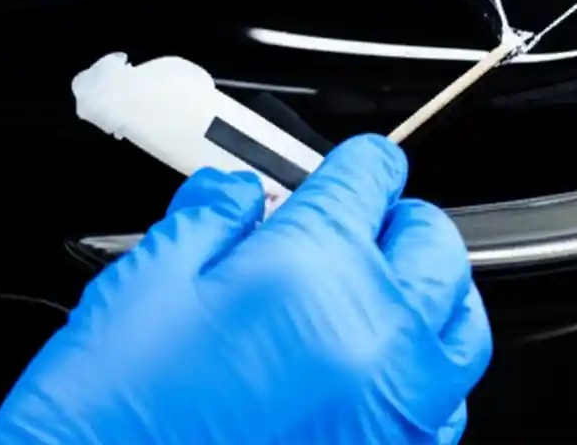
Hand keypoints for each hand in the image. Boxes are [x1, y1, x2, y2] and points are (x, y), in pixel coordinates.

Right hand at [0, 135, 492, 444]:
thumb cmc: (116, 414)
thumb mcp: (149, 278)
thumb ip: (213, 212)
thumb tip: (242, 190)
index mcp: (317, 268)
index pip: (368, 179)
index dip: (356, 162)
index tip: (351, 166)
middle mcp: (377, 335)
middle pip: (432, 242)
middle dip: (399, 218)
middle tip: (364, 219)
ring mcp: (397, 407)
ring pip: (460, 322)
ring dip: (433, 288)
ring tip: (394, 281)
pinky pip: (448, 401)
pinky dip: (429, 368)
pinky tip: (386, 360)